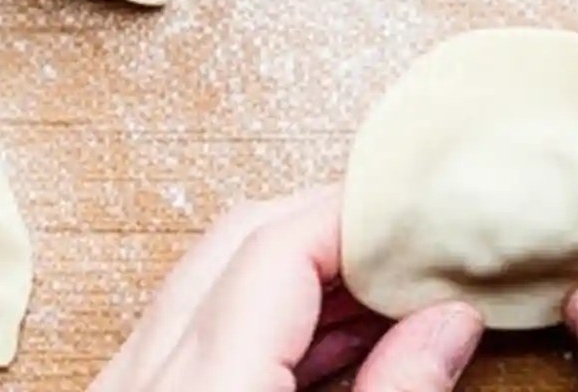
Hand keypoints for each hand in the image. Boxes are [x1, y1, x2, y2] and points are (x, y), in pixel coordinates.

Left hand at [90, 185, 483, 391]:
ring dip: (302, 272)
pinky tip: (332, 342)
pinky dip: (266, 321)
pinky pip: (194, 334)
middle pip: (238, 242)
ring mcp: (128, 389)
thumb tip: (449, 321)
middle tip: (410, 239)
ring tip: (387, 290)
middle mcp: (147, 377)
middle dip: (331, 226)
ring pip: (212, 282)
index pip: (276, 246)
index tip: (422, 204)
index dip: (356, 211)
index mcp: (204, 387)